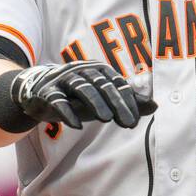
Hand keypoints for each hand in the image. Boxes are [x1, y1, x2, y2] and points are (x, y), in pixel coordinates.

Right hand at [10, 62, 156, 129]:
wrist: (38, 91)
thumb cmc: (77, 95)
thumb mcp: (103, 99)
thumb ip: (128, 102)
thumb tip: (156, 106)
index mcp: (99, 70)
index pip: (117, 84)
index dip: (128, 102)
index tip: (136, 120)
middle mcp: (82, 71)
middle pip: (102, 85)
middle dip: (116, 104)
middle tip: (129, 123)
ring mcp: (63, 79)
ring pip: (82, 88)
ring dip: (95, 103)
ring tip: (106, 119)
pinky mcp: (46, 92)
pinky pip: (57, 100)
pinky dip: (67, 112)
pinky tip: (77, 125)